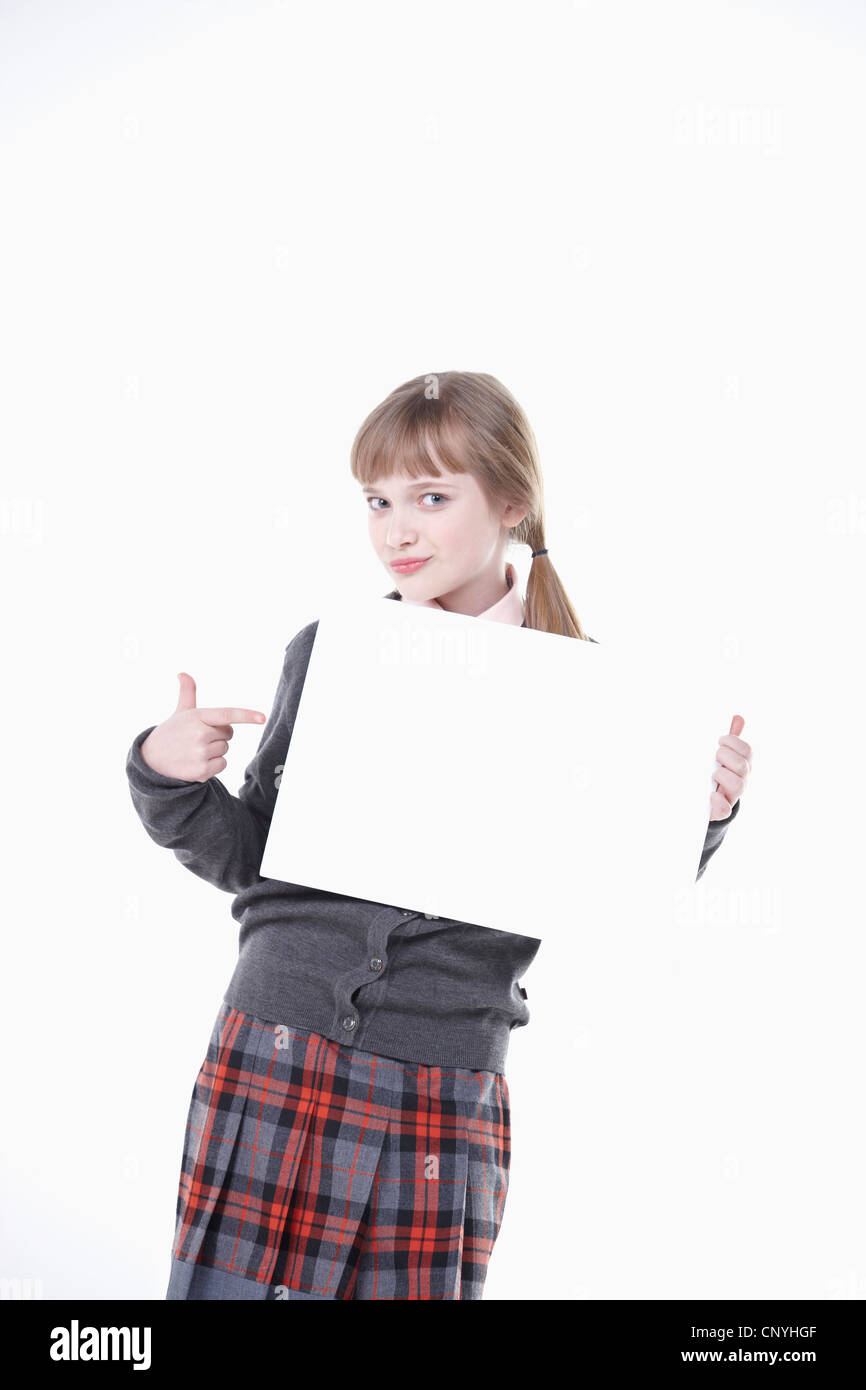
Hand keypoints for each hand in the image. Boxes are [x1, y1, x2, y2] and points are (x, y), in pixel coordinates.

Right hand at [139, 672, 266, 781]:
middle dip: (218, 735)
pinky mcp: (202, 770)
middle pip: (229, 734)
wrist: (152, 760)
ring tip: (195, 750)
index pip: (226, 714)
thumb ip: (187, 692)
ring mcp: (201, 752)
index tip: (262, 718)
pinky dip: (213, 765)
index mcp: (197, 716)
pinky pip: (222, 764)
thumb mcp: (181, 712)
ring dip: (215, 751)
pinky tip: (196, 762)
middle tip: (198, 738)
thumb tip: (183, 673)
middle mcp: (199, 733)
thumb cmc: (171, 733)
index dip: (246, 715)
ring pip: (225, 749)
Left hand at [709, 715, 751, 820]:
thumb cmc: (714, 772)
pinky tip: (711, 796)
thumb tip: (738, 718)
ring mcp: (731, 796)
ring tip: (712, 774)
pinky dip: (719, 803)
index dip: (734, 742)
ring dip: (723, 776)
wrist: (702, 800)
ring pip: (738, 786)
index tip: (720, 739)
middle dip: (727, 756)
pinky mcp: (720, 810)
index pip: (747, 750)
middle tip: (714, 755)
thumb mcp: (720, 754)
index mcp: (741, 764)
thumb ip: (729, 738)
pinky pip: (725, 809)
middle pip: (743, 766)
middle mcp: (740, 779)